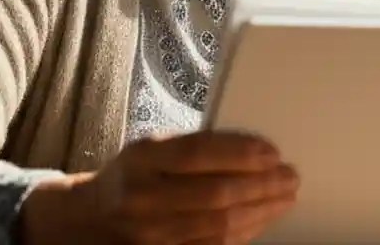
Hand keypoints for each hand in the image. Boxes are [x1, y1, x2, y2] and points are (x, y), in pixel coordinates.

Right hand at [21, 131, 298, 244]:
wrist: (90, 219)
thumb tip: (252, 149)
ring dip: (261, 211)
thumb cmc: (133, 174)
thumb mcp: (151, 147)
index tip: (272, 151)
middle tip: (290, 176)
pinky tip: (262, 220)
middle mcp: (143, 197)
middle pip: (214, 194)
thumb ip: (193, 146)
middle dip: (261, 185)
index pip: (198, 153)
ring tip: (284, 197)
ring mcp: (151, 233)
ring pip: (218, 227)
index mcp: (142, 158)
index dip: (240, 153)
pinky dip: (244, 233)